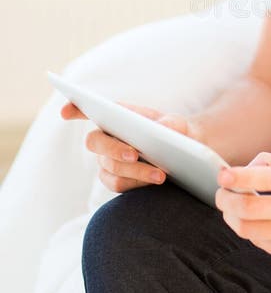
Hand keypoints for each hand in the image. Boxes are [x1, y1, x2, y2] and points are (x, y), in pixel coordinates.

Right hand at [60, 100, 193, 193]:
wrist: (183, 154)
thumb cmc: (176, 132)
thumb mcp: (178, 123)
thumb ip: (172, 123)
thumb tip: (163, 129)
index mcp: (116, 115)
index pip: (90, 109)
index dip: (75, 108)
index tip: (65, 112)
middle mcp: (106, 136)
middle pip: (95, 142)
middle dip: (114, 149)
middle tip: (135, 155)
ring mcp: (106, 159)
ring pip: (109, 167)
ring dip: (135, 172)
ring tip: (161, 175)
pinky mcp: (114, 179)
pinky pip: (117, 184)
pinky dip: (137, 183)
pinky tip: (155, 182)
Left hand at [215, 152, 270, 262]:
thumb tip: (240, 171)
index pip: (259, 178)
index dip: (234, 177)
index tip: (222, 174)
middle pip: (246, 208)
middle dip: (224, 199)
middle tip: (221, 193)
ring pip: (247, 229)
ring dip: (231, 217)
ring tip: (231, 208)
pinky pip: (259, 242)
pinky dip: (250, 230)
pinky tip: (254, 221)